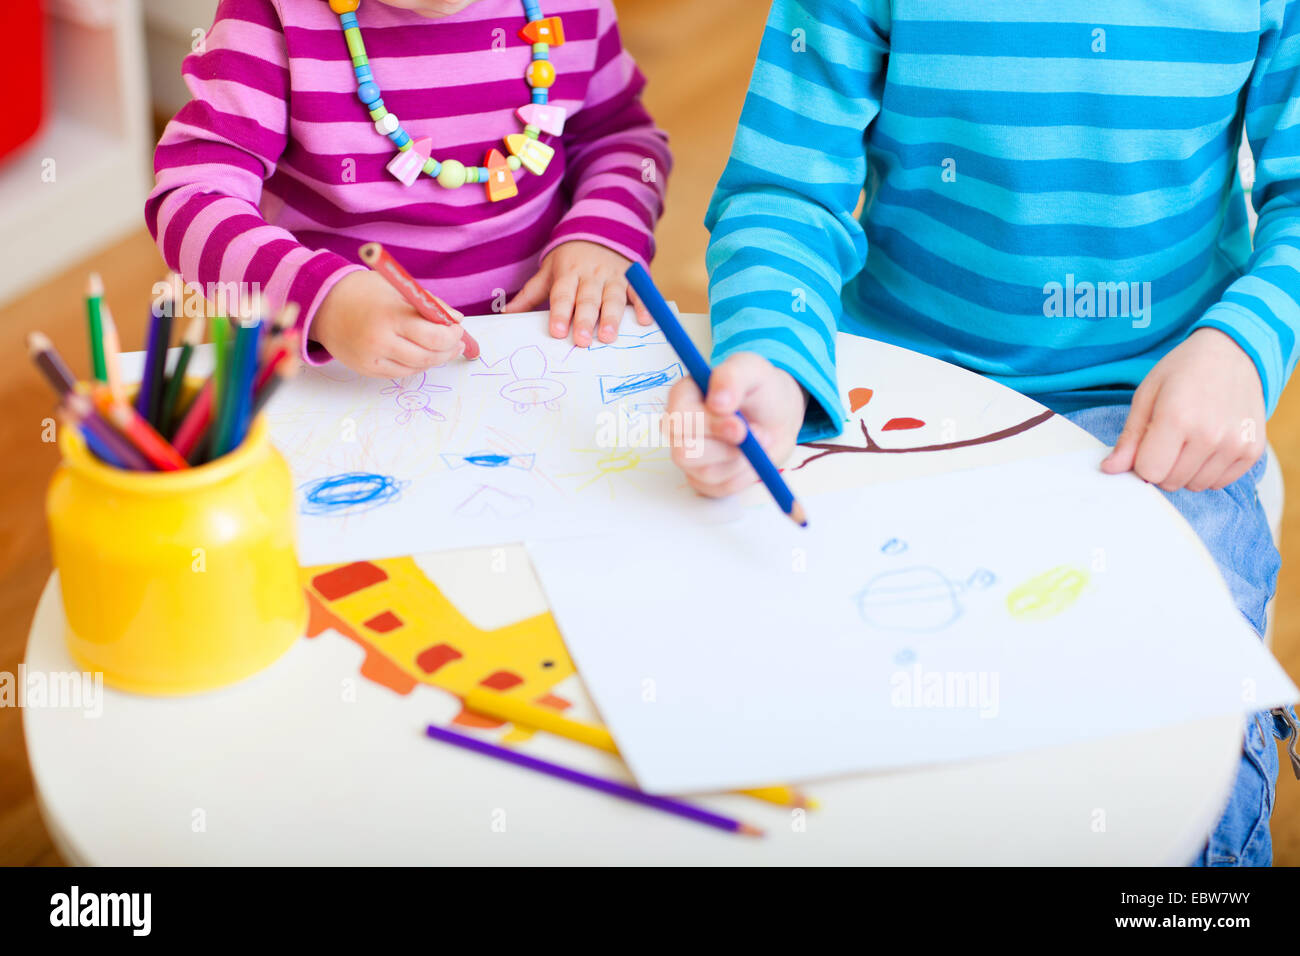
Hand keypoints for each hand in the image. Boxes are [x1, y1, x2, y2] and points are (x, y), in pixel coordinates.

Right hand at [311, 271, 465, 377]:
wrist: (324, 304)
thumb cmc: (365, 292)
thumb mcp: (398, 289)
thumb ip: (430, 303)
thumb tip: (457, 320)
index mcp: (390, 316)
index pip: (434, 336)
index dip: (452, 336)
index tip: (457, 329)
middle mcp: (380, 340)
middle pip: (428, 356)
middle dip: (448, 351)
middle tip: (456, 344)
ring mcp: (372, 358)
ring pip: (416, 367)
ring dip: (434, 360)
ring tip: (441, 349)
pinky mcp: (366, 369)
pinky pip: (400, 372)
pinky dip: (415, 365)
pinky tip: (420, 354)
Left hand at [504, 240, 651, 346]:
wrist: (600, 230)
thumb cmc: (570, 260)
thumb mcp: (548, 271)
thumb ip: (530, 294)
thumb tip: (507, 314)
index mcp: (568, 273)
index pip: (562, 294)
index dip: (559, 312)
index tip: (557, 331)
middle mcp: (591, 275)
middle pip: (588, 299)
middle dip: (585, 320)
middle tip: (582, 341)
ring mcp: (613, 276)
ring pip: (613, 297)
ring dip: (612, 317)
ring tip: (609, 336)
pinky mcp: (631, 278)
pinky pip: (639, 292)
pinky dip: (644, 305)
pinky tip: (646, 321)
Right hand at [665, 352, 807, 496]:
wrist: (777, 417)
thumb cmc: (760, 390)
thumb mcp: (753, 370)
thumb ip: (733, 376)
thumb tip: (717, 401)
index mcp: (683, 396)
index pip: (676, 419)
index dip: (708, 426)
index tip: (740, 426)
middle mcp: (679, 428)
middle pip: (684, 452)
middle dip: (727, 449)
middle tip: (760, 435)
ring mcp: (689, 456)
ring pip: (705, 473)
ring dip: (742, 460)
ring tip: (761, 441)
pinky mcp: (703, 480)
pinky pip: (721, 488)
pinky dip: (745, 475)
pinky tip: (753, 457)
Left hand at [1101, 328, 1265, 491]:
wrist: (1233, 353)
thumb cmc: (1183, 371)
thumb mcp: (1147, 395)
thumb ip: (1129, 437)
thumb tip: (1110, 469)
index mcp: (1177, 417)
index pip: (1149, 471)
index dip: (1141, 462)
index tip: (1147, 444)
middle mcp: (1210, 435)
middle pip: (1171, 482)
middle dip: (1162, 466)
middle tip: (1169, 438)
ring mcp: (1236, 444)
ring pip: (1195, 485)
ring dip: (1186, 470)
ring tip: (1191, 437)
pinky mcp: (1253, 451)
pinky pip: (1219, 482)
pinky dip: (1208, 470)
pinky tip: (1209, 443)